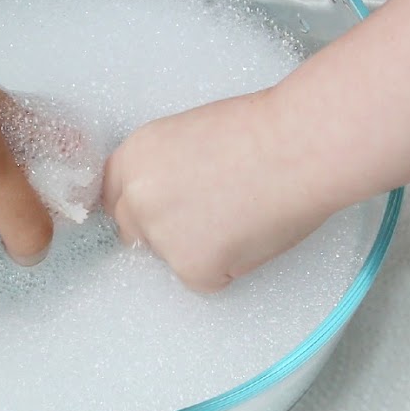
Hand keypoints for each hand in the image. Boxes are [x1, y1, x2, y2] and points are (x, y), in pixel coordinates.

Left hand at [100, 88, 327, 291]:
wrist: (297, 148)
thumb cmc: (259, 131)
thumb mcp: (186, 135)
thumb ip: (162, 167)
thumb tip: (166, 195)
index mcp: (133, 158)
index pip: (112, 197)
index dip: (140, 205)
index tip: (162, 208)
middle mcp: (136, 199)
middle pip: (133, 231)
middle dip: (163, 230)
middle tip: (207, 216)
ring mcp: (161, 237)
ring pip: (170, 258)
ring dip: (198, 249)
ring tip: (241, 215)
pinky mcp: (192, 268)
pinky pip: (205, 279)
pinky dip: (228, 266)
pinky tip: (251, 233)